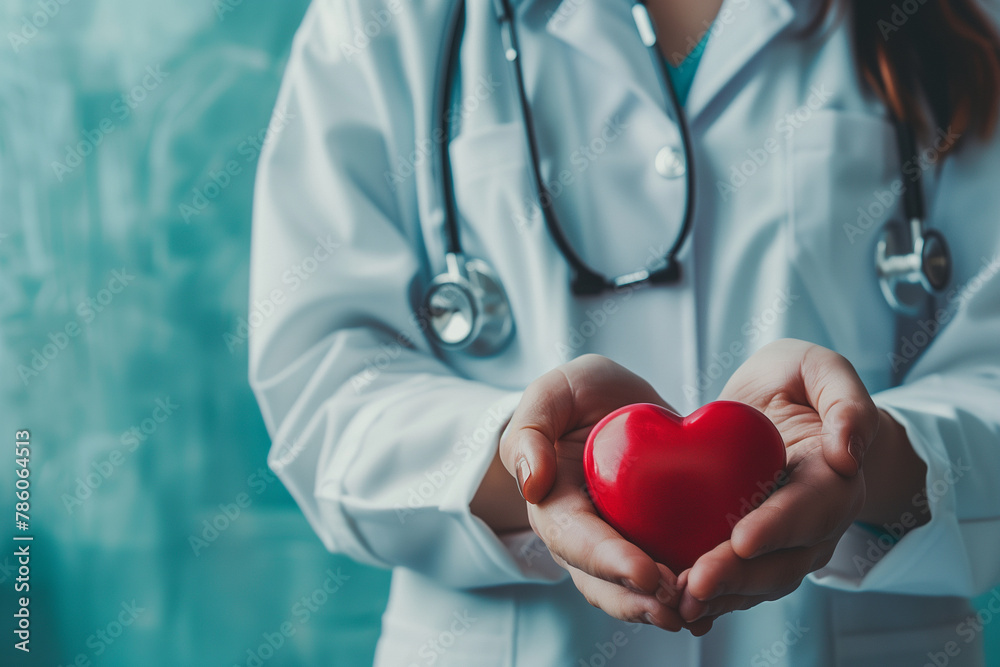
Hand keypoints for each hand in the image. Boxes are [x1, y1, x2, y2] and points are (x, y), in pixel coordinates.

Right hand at [499, 355, 712, 633]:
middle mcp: (585, 537)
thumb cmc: (575, 396)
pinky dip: (692, 593)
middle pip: (603, 583)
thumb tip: (532, 484)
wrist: (612, 400)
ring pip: (635, 592)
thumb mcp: (550, 395)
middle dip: (638, 600)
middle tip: (677, 606)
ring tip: (701, 611)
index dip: (609, 561)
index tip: (644, 573)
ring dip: (665, 606)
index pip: (575, 542)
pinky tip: (720, 601)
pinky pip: (670, 574)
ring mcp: (621, 543)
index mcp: (554, 506)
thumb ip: (530, 432)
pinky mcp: (656, 540)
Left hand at [677, 339, 879, 623]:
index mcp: (834, 477)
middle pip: (784, 560)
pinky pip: (736, 580)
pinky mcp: (752, 546)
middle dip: (741, 576)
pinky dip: (710, 597)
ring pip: (759, 581)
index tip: (742, 540)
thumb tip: (847, 454)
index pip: (810, 509)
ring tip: (680, 604)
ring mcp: (785, 540)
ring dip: (722, 597)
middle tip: (697, 584)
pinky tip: (674, 607)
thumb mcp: (823, 369)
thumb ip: (845, 402)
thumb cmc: (801, 380)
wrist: (784, 401)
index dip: (778, 527)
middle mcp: (814, 520)